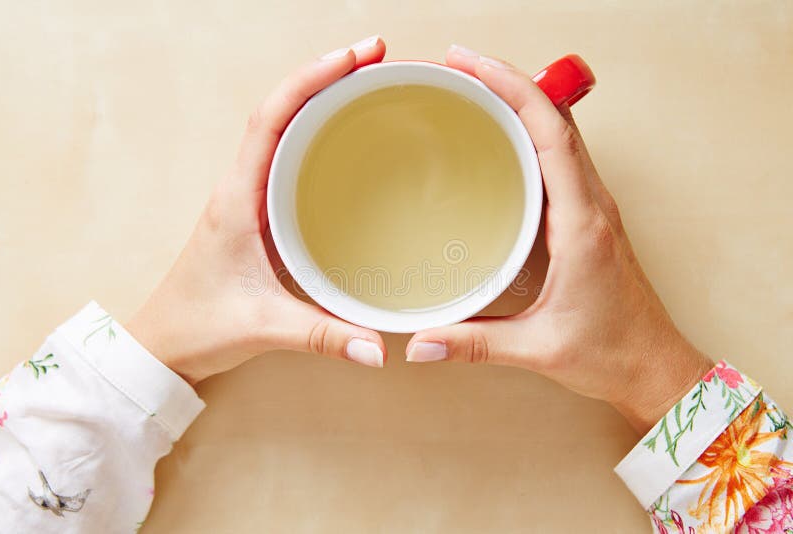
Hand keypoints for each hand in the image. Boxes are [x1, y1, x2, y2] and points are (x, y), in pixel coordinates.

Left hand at [126, 36, 388, 384]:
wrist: (163, 344)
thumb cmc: (197, 326)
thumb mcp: (264, 328)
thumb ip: (323, 336)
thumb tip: (379, 349)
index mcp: (237, 199)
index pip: (272, 121)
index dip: (311, 81)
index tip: (353, 58)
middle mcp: (240, 188)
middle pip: (280, 110)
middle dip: (325, 76)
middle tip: (374, 58)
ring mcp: (247, 198)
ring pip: (282, 129)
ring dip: (319, 99)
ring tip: (366, 81)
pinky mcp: (256, 213)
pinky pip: (285, 158)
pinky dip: (313, 133)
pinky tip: (342, 136)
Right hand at [406, 46, 713, 433]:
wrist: (656, 367)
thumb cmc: (612, 353)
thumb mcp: (538, 349)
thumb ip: (475, 345)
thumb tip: (420, 344)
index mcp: (583, 225)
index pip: (551, 134)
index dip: (512, 89)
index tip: (470, 65)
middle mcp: (593, 205)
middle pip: (556, 118)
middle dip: (508, 82)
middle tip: (458, 67)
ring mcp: (594, 208)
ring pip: (562, 132)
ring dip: (522, 101)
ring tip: (474, 89)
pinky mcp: (589, 218)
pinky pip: (562, 157)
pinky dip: (532, 131)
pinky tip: (503, 139)